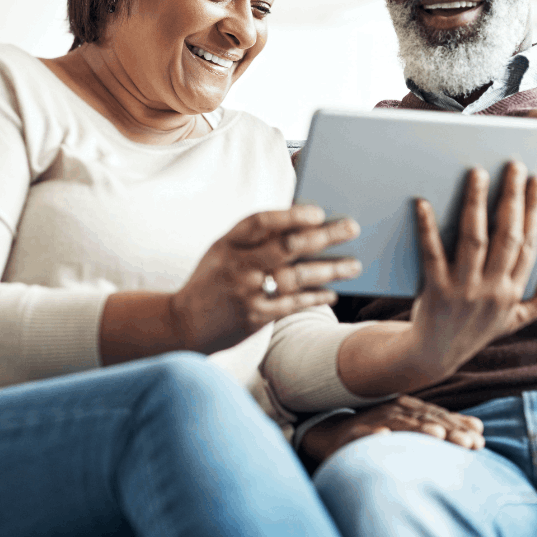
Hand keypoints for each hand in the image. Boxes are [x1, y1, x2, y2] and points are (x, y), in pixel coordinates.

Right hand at [168, 206, 362, 353]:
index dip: (291, 215)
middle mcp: (236, 265)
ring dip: (329, 270)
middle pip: (286, 246)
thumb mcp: (222, 252)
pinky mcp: (253, 318)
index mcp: (228, 242)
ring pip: (295, 277)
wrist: (182, 324)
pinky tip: (332, 293)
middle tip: (352, 227)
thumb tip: (301, 224)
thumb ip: (253, 240)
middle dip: (323, 236)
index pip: (261, 222)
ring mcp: (245, 292)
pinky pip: (292, 305)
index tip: (318, 212)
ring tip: (354, 265)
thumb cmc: (212, 281)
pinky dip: (314, 297)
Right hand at [300, 396, 483, 466]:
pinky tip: (383, 439)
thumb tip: (480, 429)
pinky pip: (363, 434)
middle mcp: (393, 410)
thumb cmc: (377, 430)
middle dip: (448, 430)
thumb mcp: (410, 425)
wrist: (331, 433)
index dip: (460, 427)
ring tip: (436, 436)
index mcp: (409, 408)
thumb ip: (443, 425)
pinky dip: (374, 436)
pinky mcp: (353, 433)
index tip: (480, 441)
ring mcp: (373, 420)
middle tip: (468, 444)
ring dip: (418, 429)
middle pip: (425, 420)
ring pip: (399, 424)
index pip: (438, 416)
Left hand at [337, 161, 536, 396]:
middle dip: (512, 198)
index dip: (535, 210)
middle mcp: (493, 290)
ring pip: (475, 240)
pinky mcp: (435, 291)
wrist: (433, 356)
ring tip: (477, 174)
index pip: (530, 243)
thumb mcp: (515, 322)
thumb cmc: (475, 331)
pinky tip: (423, 203)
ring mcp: (464, 291)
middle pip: (507, 236)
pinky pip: (432, 253)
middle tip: (513, 165)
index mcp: (514, 291)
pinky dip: (428, 227)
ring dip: (477, 204)